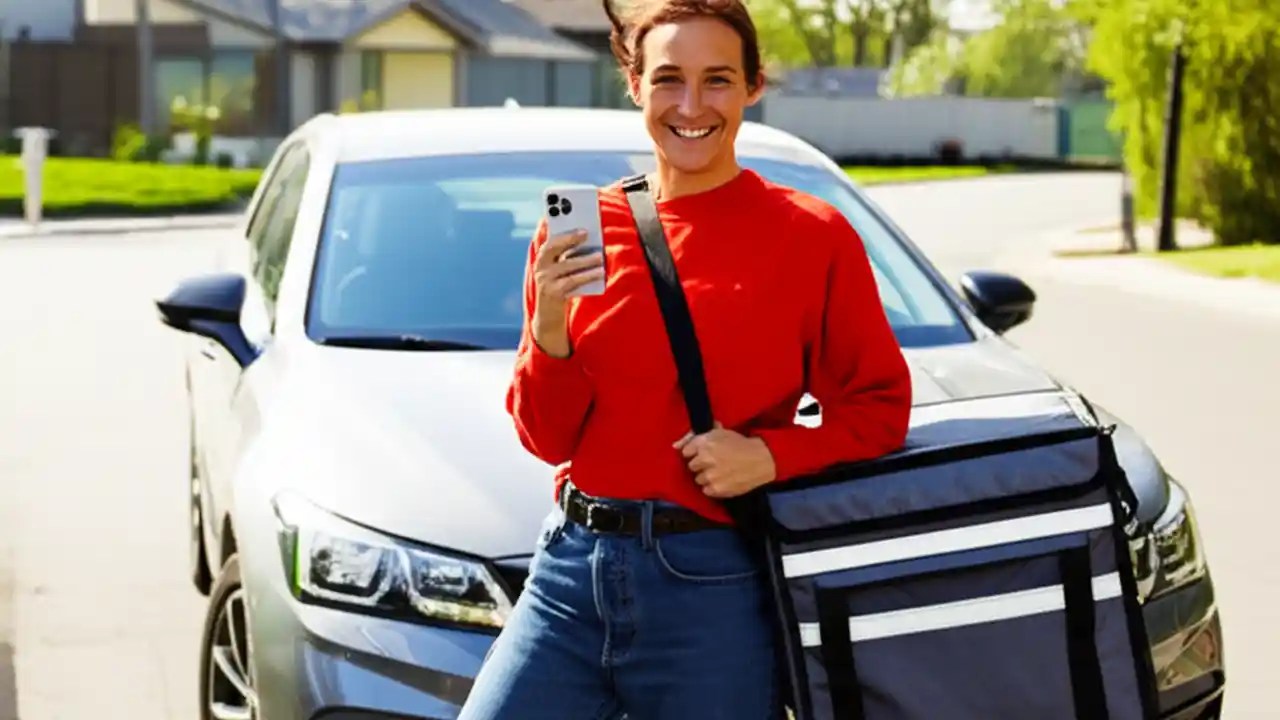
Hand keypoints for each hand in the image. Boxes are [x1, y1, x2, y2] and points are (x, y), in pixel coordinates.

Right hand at [531, 230, 604, 357]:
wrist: (548, 316)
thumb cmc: (559, 288)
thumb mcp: (560, 271)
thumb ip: (567, 256)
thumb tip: (587, 241)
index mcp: (541, 259)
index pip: (548, 239)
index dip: (558, 229)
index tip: (573, 221)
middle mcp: (540, 268)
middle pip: (553, 248)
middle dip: (569, 238)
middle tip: (586, 232)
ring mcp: (545, 281)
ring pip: (566, 265)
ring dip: (584, 259)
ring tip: (600, 256)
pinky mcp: (554, 294)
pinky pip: (573, 281)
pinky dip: (587, 276)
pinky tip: (599, 273)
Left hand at [674, 424, 776, 498]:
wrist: (761, 460)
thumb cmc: (740, 444)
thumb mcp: (718, 432)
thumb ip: (694, 437)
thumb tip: (674, 446)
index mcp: (704, 443)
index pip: (686, 451)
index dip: (695, 453)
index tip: (704, 454)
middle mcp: (704, 459)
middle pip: (691, 466)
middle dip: (701, 465)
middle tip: (714, 463)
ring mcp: (709, 476)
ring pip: (698, 479)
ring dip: (706, 477)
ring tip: (721, 472)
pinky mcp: (716, 489)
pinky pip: (706, 490)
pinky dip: (713, 487)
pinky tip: (723, 481)